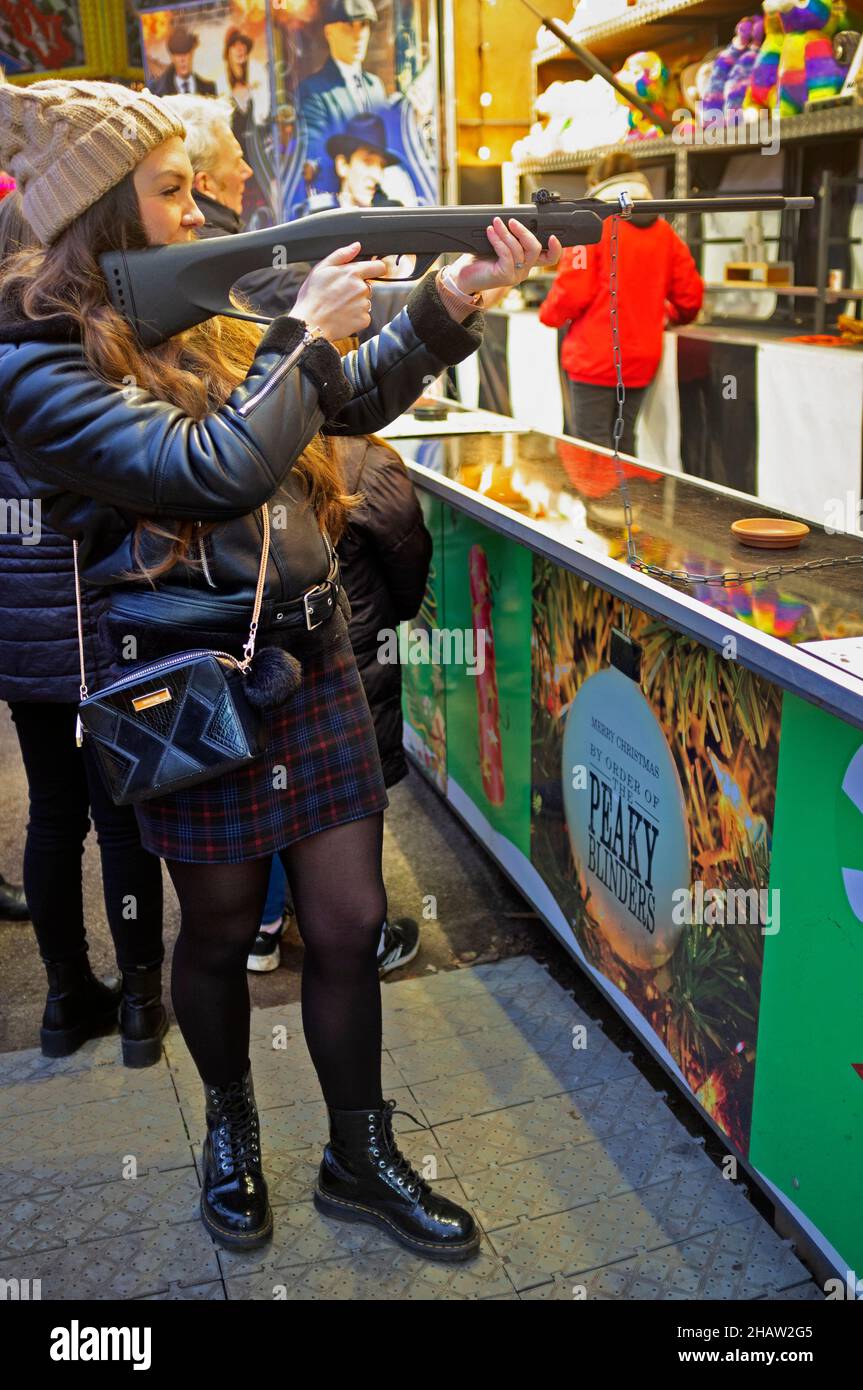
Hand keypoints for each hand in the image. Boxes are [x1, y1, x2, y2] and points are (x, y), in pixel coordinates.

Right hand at [292, 242, 387, 340]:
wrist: (310, 324)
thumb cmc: (312, 297)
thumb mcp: (321, 269)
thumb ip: (341, 255)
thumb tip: (356, 246)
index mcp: (352, 273)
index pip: (379, 267)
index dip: (375, 269)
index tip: (370, 273)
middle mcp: (361, 288)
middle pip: (368, 286)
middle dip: (357, 288)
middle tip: (339, 294)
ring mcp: (363, 305)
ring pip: (365, 301)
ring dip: (356, 303)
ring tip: (338, 306)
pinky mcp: (364, 320)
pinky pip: (364, 316)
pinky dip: (356, 317)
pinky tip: (342, 316)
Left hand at [447, 217, 561, 298]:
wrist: (464, 277)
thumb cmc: (481, 260)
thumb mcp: (499, 245)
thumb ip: (511, 237)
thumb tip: (514, 219)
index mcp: (527, 262)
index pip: (549, 259)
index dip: (555, 249)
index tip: (552, 236)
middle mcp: (524, 270)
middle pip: (535, 248)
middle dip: (524, 231)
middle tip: (511, 221)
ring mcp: (515, 274)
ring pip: (518, 249)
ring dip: (506, 232)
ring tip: (496, 223)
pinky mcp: (505, 276)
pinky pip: (505, 253)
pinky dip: (498, 240)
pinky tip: (490, 232)